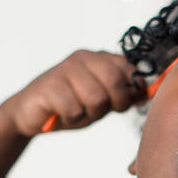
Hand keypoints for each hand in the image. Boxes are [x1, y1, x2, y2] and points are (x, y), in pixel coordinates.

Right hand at [0, 49, 145, 136]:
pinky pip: (75, 109)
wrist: (29, 113)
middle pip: (116, 83)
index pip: (129, 70)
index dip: (130, 92)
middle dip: (112, 104)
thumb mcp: (101, 100)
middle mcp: (83, 58)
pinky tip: (61, 113)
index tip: (119, 104)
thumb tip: (148, 91)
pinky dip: (71, 118)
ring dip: (88, 113)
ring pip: (97, 98)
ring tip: (76, 110)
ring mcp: (65, 69)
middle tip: (96, 110)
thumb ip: (122, 93)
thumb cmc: (68, 105)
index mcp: (98, 58)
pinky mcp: (50, 85)